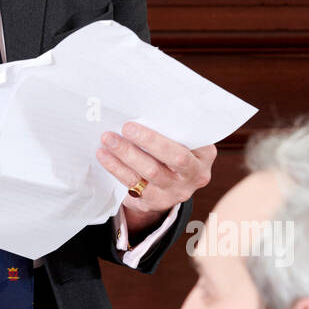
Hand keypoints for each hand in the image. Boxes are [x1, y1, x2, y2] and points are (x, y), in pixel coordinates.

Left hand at [96, 122, 215, 236]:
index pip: (193, 139)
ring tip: (108, 139)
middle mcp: (195, 175)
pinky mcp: (155, 201)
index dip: (176, 128)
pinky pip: (134, 183)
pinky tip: (104, 156)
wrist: (167, 185)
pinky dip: (116, 167)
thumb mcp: (180, 140)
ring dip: (127, 154)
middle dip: (149, 140)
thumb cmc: (171, 151)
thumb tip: (143, 107)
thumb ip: (171, 128)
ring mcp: (176, 191)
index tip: (154, 116)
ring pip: (151, 172)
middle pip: (175, 158)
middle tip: (126, 127)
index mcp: (205, 154)